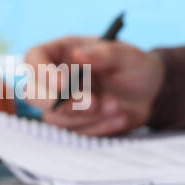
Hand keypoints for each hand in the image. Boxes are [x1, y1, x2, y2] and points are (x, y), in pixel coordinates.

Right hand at [22, 36, 164, 136]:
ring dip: (88, 117)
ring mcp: (60, 103)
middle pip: (33, 94)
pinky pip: (74, 133)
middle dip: (65, 103)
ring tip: (117, 107)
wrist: (151, 92)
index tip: (63, 84)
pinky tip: (120, 117)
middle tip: (95, 103)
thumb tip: (78, 54)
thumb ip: (105, 53)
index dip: (42, 72)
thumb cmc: (134, 66)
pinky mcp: (71, 123)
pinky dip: (99, 127)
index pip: (35, 57)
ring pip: (55, 117)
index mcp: (63, 52)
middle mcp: (55, 78)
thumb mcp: (127, 55)